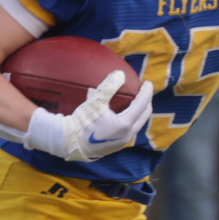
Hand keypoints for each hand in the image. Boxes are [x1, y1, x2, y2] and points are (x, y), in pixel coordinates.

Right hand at [23, 71, 154, 162]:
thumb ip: (108, 87)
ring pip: (137, 123)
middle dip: (146, 102)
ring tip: (134, 101)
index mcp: (125, 124)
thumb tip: (120, 74)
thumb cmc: (83, 122)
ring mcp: (122, 142)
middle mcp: (127, 134)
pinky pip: (128, 129)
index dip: (147, 92)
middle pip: (144, 116)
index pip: (142, 104)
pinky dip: (130, 119)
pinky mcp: (116, 145)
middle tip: (143, 91)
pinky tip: (121, 113)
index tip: (148, 83)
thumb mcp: (95, 102)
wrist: (71, 143)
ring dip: (138, 111)